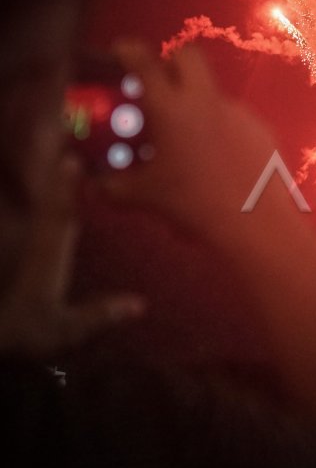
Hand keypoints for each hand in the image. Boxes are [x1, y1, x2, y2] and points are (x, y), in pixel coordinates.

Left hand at [0, 153, 143, 359]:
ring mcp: (28, 235)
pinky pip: (40, 207)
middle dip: (56, 163)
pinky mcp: (25, 239)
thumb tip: (140, 305)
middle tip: (70, 134)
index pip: (59, 215)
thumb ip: (98, 316)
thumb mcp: (61, 332)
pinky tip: (57, 174)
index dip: (66, 188)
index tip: (73, 158)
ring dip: (49, 170)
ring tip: (66, 144)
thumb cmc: (23, 332)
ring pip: (39, 196)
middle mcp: (37, 237)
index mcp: (48, 254)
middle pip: (47, 193)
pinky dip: (49, 190)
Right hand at [100, 41, 290, 247]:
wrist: (255, 222)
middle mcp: (206, 101)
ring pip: (214, 92)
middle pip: (189, 56)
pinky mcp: (261, 129)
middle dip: (171, 63)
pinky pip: (235, 119)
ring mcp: (238, 112)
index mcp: (171, 109)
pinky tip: (219, 160)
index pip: (145, 62)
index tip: (122, 52)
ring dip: (197, 104)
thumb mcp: (143, 197)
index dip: (129, 51)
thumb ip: (112, 187)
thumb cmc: (193, 205)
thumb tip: (93, 185)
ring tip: (189, 141)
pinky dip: (222, 130)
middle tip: (159, 85)